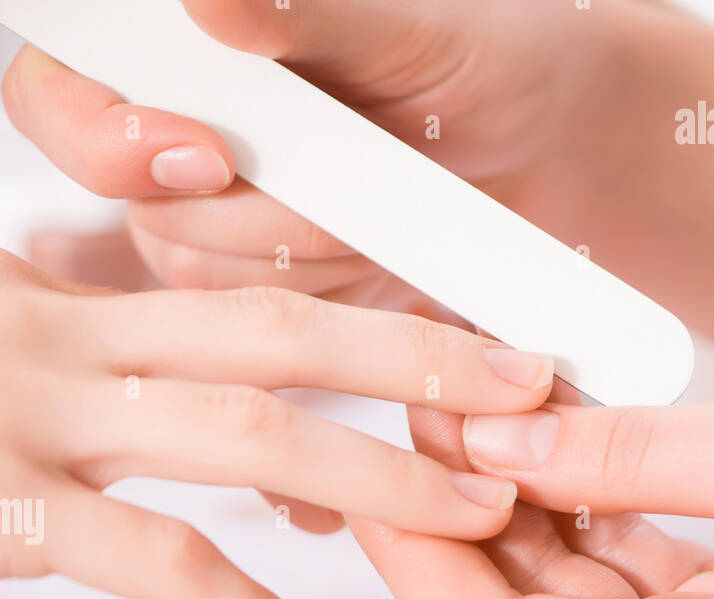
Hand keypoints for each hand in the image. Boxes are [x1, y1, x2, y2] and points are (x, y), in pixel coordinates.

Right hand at [0, 251, 553, 598]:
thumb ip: (74, 342)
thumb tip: (150, 357)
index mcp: (70, 306)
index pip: (240, 296)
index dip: (360, 313)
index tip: (462, 340)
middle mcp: (65, 346)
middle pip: (276, 338)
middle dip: (417, 362)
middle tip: (531, 386)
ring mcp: (39, 424)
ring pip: (250, 433)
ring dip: (383, 479)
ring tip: (487, 518)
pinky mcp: (14, 512)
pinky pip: (165, 563)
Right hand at [2, 0, 596, 306]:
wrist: (537, 151)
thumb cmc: (468, 58)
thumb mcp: (396, 20)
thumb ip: (302, 7)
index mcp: (165, 53)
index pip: (62, 99)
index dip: (112, 139)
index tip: (210, 155)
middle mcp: (169, 144)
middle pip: (147, 214)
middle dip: (264, 214)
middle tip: (351, 179)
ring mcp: (211, 230)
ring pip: (210, 288)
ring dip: (309, 263)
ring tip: (379, 214)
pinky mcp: (262, 299)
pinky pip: (261, 336)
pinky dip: (332, 313)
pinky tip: (374, 260)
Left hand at [352, 379, 713, 598]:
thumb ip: (630, 458)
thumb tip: (501, 447)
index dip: (422, 566)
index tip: (372, 483)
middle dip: (471, 524)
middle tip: (428, 418)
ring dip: (533, 514)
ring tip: (486, 416)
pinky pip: (647, 588)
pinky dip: (599, 520)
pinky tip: (560, 450)